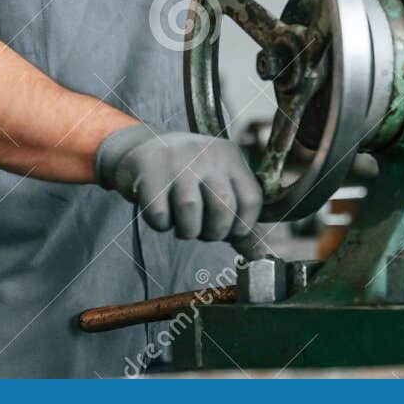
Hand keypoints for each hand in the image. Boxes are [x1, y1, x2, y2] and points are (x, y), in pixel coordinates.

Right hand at [94, 125, 262, 240]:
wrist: (145, 148)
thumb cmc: (189, 175)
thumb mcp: (218, 184)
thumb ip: (238, 217)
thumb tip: (258, 254)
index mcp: (231, 156)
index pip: (251, 200)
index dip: (242, 226)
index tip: (228, 231)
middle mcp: (207, 154)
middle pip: (223, 206)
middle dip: (215, 232)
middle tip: (203, 231)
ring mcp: (178, 160)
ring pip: (190, 209)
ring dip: (187, 231)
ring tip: (182, 224)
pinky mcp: (149, 171)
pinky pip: (159, 213)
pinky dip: (161, 225)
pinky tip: (161, 212)